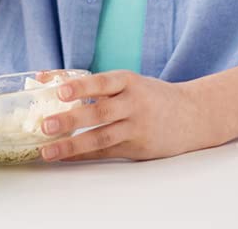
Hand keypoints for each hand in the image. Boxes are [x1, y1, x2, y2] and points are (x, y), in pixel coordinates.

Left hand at [38, 70, 226, 162]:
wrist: (192, 115)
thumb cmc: (151, 95)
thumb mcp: (130, 82)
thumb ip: (97, 85)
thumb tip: (50, 80)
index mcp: (129, 81)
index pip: (101, 82)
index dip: (80, 86)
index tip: (59, 90)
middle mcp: (133, 104)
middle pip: (99, 112)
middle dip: (70, 119)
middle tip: (45, 125)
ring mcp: (136, 128)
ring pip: (101, 137)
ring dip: (72, 145)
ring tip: (48, 150)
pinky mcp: (138, 148)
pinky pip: (106, 152)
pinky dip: (84, 155)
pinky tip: (65, 157)